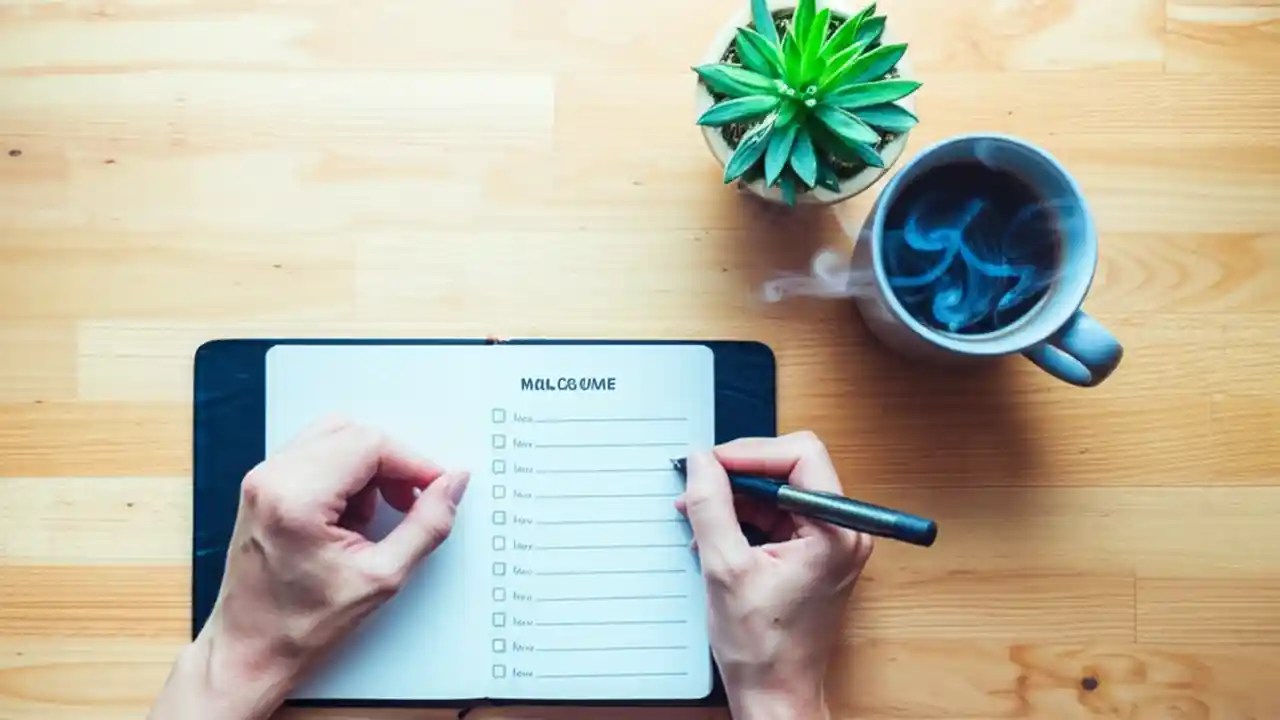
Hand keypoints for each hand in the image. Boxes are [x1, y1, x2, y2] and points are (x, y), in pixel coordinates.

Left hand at [150, 419, 469, 719]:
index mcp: (295, 498)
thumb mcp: (381, 577)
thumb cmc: (300, 626)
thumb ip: (427, 525)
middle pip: (352, 433)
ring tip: (378, 516)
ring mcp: (262, 480)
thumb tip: (451, 484)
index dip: (414, 461)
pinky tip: (353, 517)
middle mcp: (272, 478)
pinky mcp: (264, 487)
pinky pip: (316, 455)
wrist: (249, 651)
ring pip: (335, 438)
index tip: (437, 485)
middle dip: (392, 463)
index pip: (369, 444)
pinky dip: (346, 475)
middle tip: (411, 501)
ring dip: (369, 468)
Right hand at [676, 432, 872, 719]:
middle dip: (740, 473)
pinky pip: (779, 514)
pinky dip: (744, 517)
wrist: (776, 693)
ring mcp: (831, 541)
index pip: (800, 455)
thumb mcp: (725, 569)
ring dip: (737, 496)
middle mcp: (844, 530)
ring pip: (780, 489)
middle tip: (699, 484)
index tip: (712, 463)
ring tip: (699, 513)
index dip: (751, 452)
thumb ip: (711, 506)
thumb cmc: (763, 648)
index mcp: (836, 531)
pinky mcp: (815, 552)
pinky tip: (714, 533)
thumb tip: (700, 461)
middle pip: (791, 467)